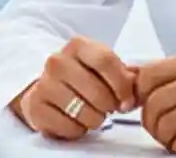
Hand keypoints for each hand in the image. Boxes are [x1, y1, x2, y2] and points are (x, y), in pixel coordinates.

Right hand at [13, 36, 137, 140]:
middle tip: (109, 107)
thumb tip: (139, 89)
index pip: (106, 61)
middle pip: (98, 92)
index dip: (122, 85)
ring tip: (92, 113)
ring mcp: (44, 83)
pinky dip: (78, 129)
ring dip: (95, 119)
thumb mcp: (103, 67)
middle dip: (110, 106)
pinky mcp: (36, 107)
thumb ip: (125, 75)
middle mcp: (57, 61)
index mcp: (77, 45)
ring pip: (85, 112)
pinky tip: (76, 119)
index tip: (127, 100)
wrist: (47, 88)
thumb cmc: (82, 76)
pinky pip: (69, 127)